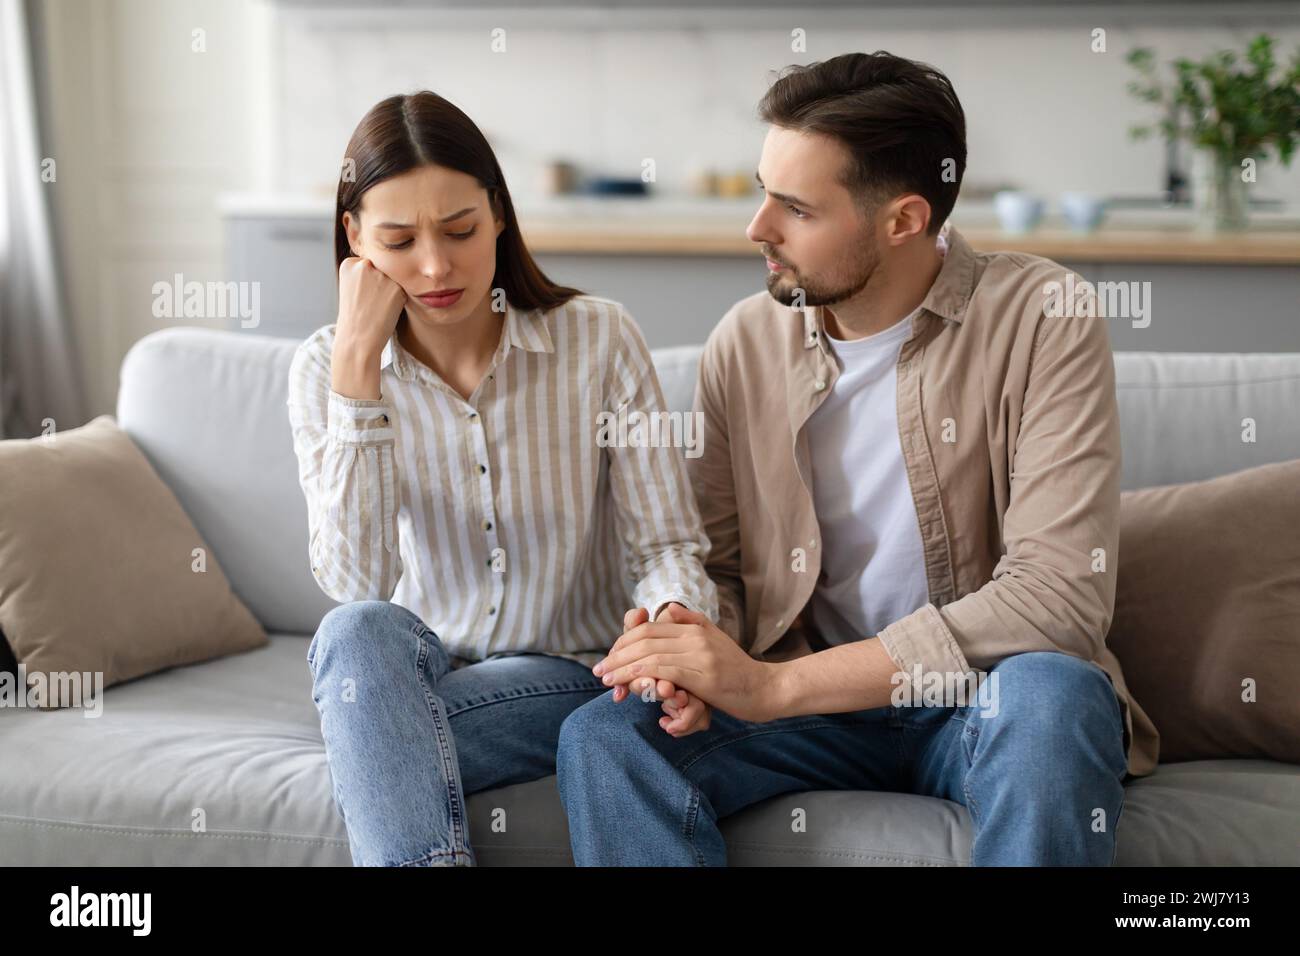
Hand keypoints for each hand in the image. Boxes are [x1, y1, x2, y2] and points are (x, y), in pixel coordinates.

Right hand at [334, 256, 407, 358]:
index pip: (369, 265)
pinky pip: (403, 290)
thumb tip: (388, 263)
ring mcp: (381, 275)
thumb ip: (365, 273)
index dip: (368, 283)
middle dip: (380, 284)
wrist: (357, 338)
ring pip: (394, 279)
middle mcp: (365, 265)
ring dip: (390, 291)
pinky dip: (398, 300)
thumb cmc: (355, 316)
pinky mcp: (397, 287)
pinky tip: (386, 310)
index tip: (361, 295)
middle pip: (382, 269)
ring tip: (377, 307)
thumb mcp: (351, 287)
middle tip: (370, 302)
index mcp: (349, 263)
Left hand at [594, 604, 778, 723]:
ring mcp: (699, 654)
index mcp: (694, 627)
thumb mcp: (715, 639)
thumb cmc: (738, 670)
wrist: (767, 689)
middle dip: (617, 654)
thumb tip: (668, 608)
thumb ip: (692, 622)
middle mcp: (694, 636)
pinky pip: (662, 670)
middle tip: (599, 670)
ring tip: (605, 679)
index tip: (610, 658)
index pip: (649, 628)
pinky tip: (626, 685)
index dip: (624, 641)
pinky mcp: (703, 675)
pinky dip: (639, 676)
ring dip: (622, 668)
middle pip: (644, 639)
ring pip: (649, 655)